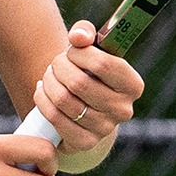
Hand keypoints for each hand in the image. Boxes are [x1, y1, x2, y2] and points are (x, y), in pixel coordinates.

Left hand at [34, 20, 142, 159]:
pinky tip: (42, 92)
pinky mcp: (84, 142)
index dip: (78, 54)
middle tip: (55, 64)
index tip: (71, 51)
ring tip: (48, 76)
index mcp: (133, 85)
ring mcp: (105, 129)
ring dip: (48, 83)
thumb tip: (78, 37)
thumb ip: (85, 33)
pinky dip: (42, 101)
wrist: (83, 106)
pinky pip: (55, 118)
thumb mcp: (91, 48)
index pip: (103, 64)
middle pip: (79, 83)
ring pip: (64, 100)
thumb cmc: (88, 71)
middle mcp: (124, 110)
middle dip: (58, 68)